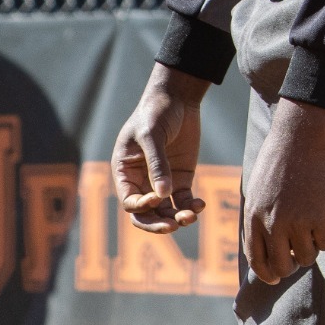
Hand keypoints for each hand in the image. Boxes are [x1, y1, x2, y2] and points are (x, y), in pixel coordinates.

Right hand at [112, 63, 211, 233]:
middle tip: (172, 226)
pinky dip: (191, 207)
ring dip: (177, 218)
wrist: (177, 98)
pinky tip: (199, 205)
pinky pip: (183, 200)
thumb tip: (162, 195)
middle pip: (145, 214)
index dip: (141, 206)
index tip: (157, 198)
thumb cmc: (155, 114)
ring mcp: (161, 182)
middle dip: (157, 223)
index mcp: (124, 172)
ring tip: (191, 216)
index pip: (129, 201)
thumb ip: (157, 165)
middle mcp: (140, 181)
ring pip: (165, 211)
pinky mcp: (180, 179)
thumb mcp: (151, 136)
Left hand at [243, 98, 324, 284]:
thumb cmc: (276, 163)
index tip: (274, 278)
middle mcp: (273, 224)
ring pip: (307, 258)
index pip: (257, 260)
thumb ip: (258, 219)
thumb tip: (264, 248)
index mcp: (253, 219)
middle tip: (297, 258)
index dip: (267, 274)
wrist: (299, 139)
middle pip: (282, 267)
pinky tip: (324, 224)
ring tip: (311, 234)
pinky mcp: (321, 215)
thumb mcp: (256, 193)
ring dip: (310, 251)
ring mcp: (298, 221)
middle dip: (290, 267)